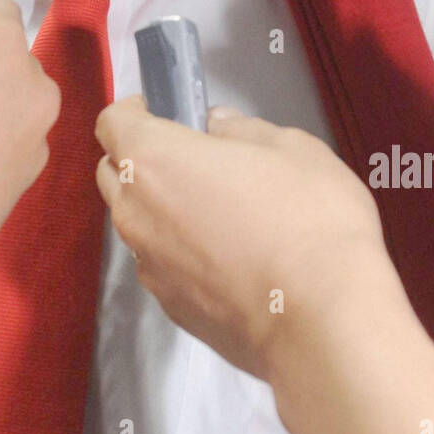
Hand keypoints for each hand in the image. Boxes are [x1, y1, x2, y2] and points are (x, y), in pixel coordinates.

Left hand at [94, 97, 390, 381]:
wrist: (321, 322)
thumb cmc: (307, 218)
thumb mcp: (291, 148)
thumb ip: (242, 130)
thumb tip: (216, 129)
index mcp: (153, 160)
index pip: (111, 122)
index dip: (135, 111)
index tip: (169, 113)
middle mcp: (135, 212)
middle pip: (113, 173)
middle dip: (141, 159)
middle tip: (195, 160)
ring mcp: (148, 265)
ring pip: (137, 222)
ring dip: (161, 209)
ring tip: (219, 214)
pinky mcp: (169, 308)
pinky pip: (161, 264)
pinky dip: (181, 254)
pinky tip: (230, 261)